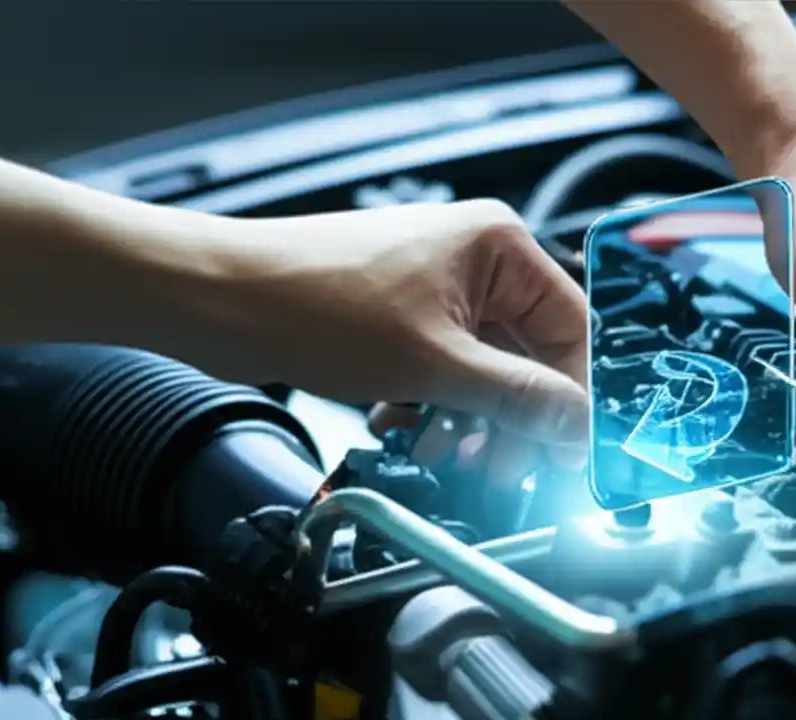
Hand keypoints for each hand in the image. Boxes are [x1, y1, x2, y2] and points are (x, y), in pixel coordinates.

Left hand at [171, 200, 588, 474]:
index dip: (575, 397)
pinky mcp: (403, 315)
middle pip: (528, 356)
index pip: (571, 330)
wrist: (216, 300)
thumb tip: (579, 422)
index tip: (573, 450)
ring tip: (447, 456)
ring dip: (472, 422)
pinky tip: (411, 434)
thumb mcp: (434, 366)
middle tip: (507, 469)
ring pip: (485, 371)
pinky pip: (446, 371)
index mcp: (497, 246)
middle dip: (515, 419)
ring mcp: (437, 288)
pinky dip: (436, 409)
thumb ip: (519, 398)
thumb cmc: (310, 301)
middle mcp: (474, 259)